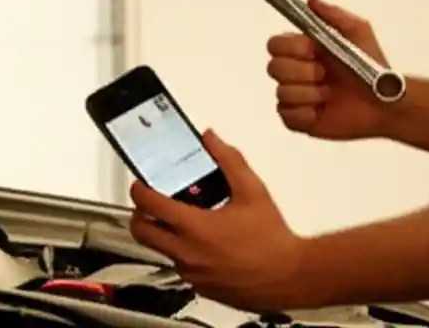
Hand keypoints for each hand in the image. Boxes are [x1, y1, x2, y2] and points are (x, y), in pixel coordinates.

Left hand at [128, 131, 305, 311]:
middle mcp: (188, 253)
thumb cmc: (272, 240)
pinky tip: (207, 243)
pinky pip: (181, 267)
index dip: (139, 190)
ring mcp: (191, 274)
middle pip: (141, 233)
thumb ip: (229, 161)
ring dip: (164, 234)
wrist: (288, 277)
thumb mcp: (252, 191)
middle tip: (151, 204)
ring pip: (161, 251)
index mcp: (196, 227)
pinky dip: (185, 253)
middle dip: (140, 215)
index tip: (141, 184)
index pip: (149, 205)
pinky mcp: (200, 287)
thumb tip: (211, 141)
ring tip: (185, 221)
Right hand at [268, 0, 390, 140]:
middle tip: (325, 74)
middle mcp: (296, 72)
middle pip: (273, 67)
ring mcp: (296, 96)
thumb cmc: (373, 68)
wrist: (385, 102)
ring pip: (281, 92)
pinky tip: (322, 109)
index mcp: (304, 50)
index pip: (275, 44)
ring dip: (310, 93)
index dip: (291, 48)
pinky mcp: (299, 120)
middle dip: (303, 72)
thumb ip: (333, 14)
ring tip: (330, 93)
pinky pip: (287, 115)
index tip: (313, 50)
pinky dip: (306, 113)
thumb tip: (311, 0)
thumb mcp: (358, 32)